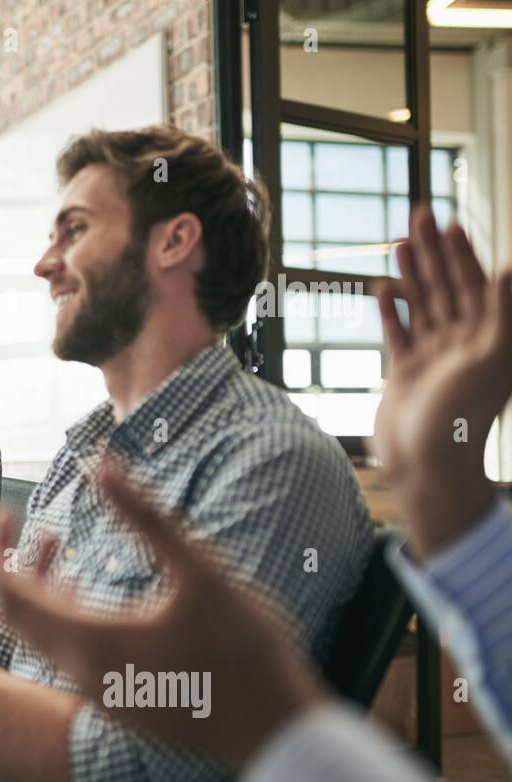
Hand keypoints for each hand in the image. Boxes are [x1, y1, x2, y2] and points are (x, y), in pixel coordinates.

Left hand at [0, 462, 321, 771]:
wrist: (275, 735)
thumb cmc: (246, 651)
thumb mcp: (202, 572)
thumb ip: (147, 518)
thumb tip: (103, 466)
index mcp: (91, 642)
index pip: (10, 593)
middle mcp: (81, 672)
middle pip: (14, 612)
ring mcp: (97, 691)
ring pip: (41, 632)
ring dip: (27, 587)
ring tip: (32, 540)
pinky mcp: (115, 699)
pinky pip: (65, 650)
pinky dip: (57, 612)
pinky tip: (73, 582)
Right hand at [372, 208, 510, 556]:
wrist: (424, 466)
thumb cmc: (460, 420)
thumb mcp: (489, 363)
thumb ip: (500, 315)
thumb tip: (507, 268)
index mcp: (487, 340)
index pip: (474, 285)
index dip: (462, 254)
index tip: (449, 224)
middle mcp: (462, 344)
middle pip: (447, 286)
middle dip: (434, 252)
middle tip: (420, 215)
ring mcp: (432, 358)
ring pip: (422, 305)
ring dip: (412, 274)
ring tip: (399, 243)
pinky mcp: (405, 373)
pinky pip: (398, 333)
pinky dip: (391, 310)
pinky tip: (383, 288)